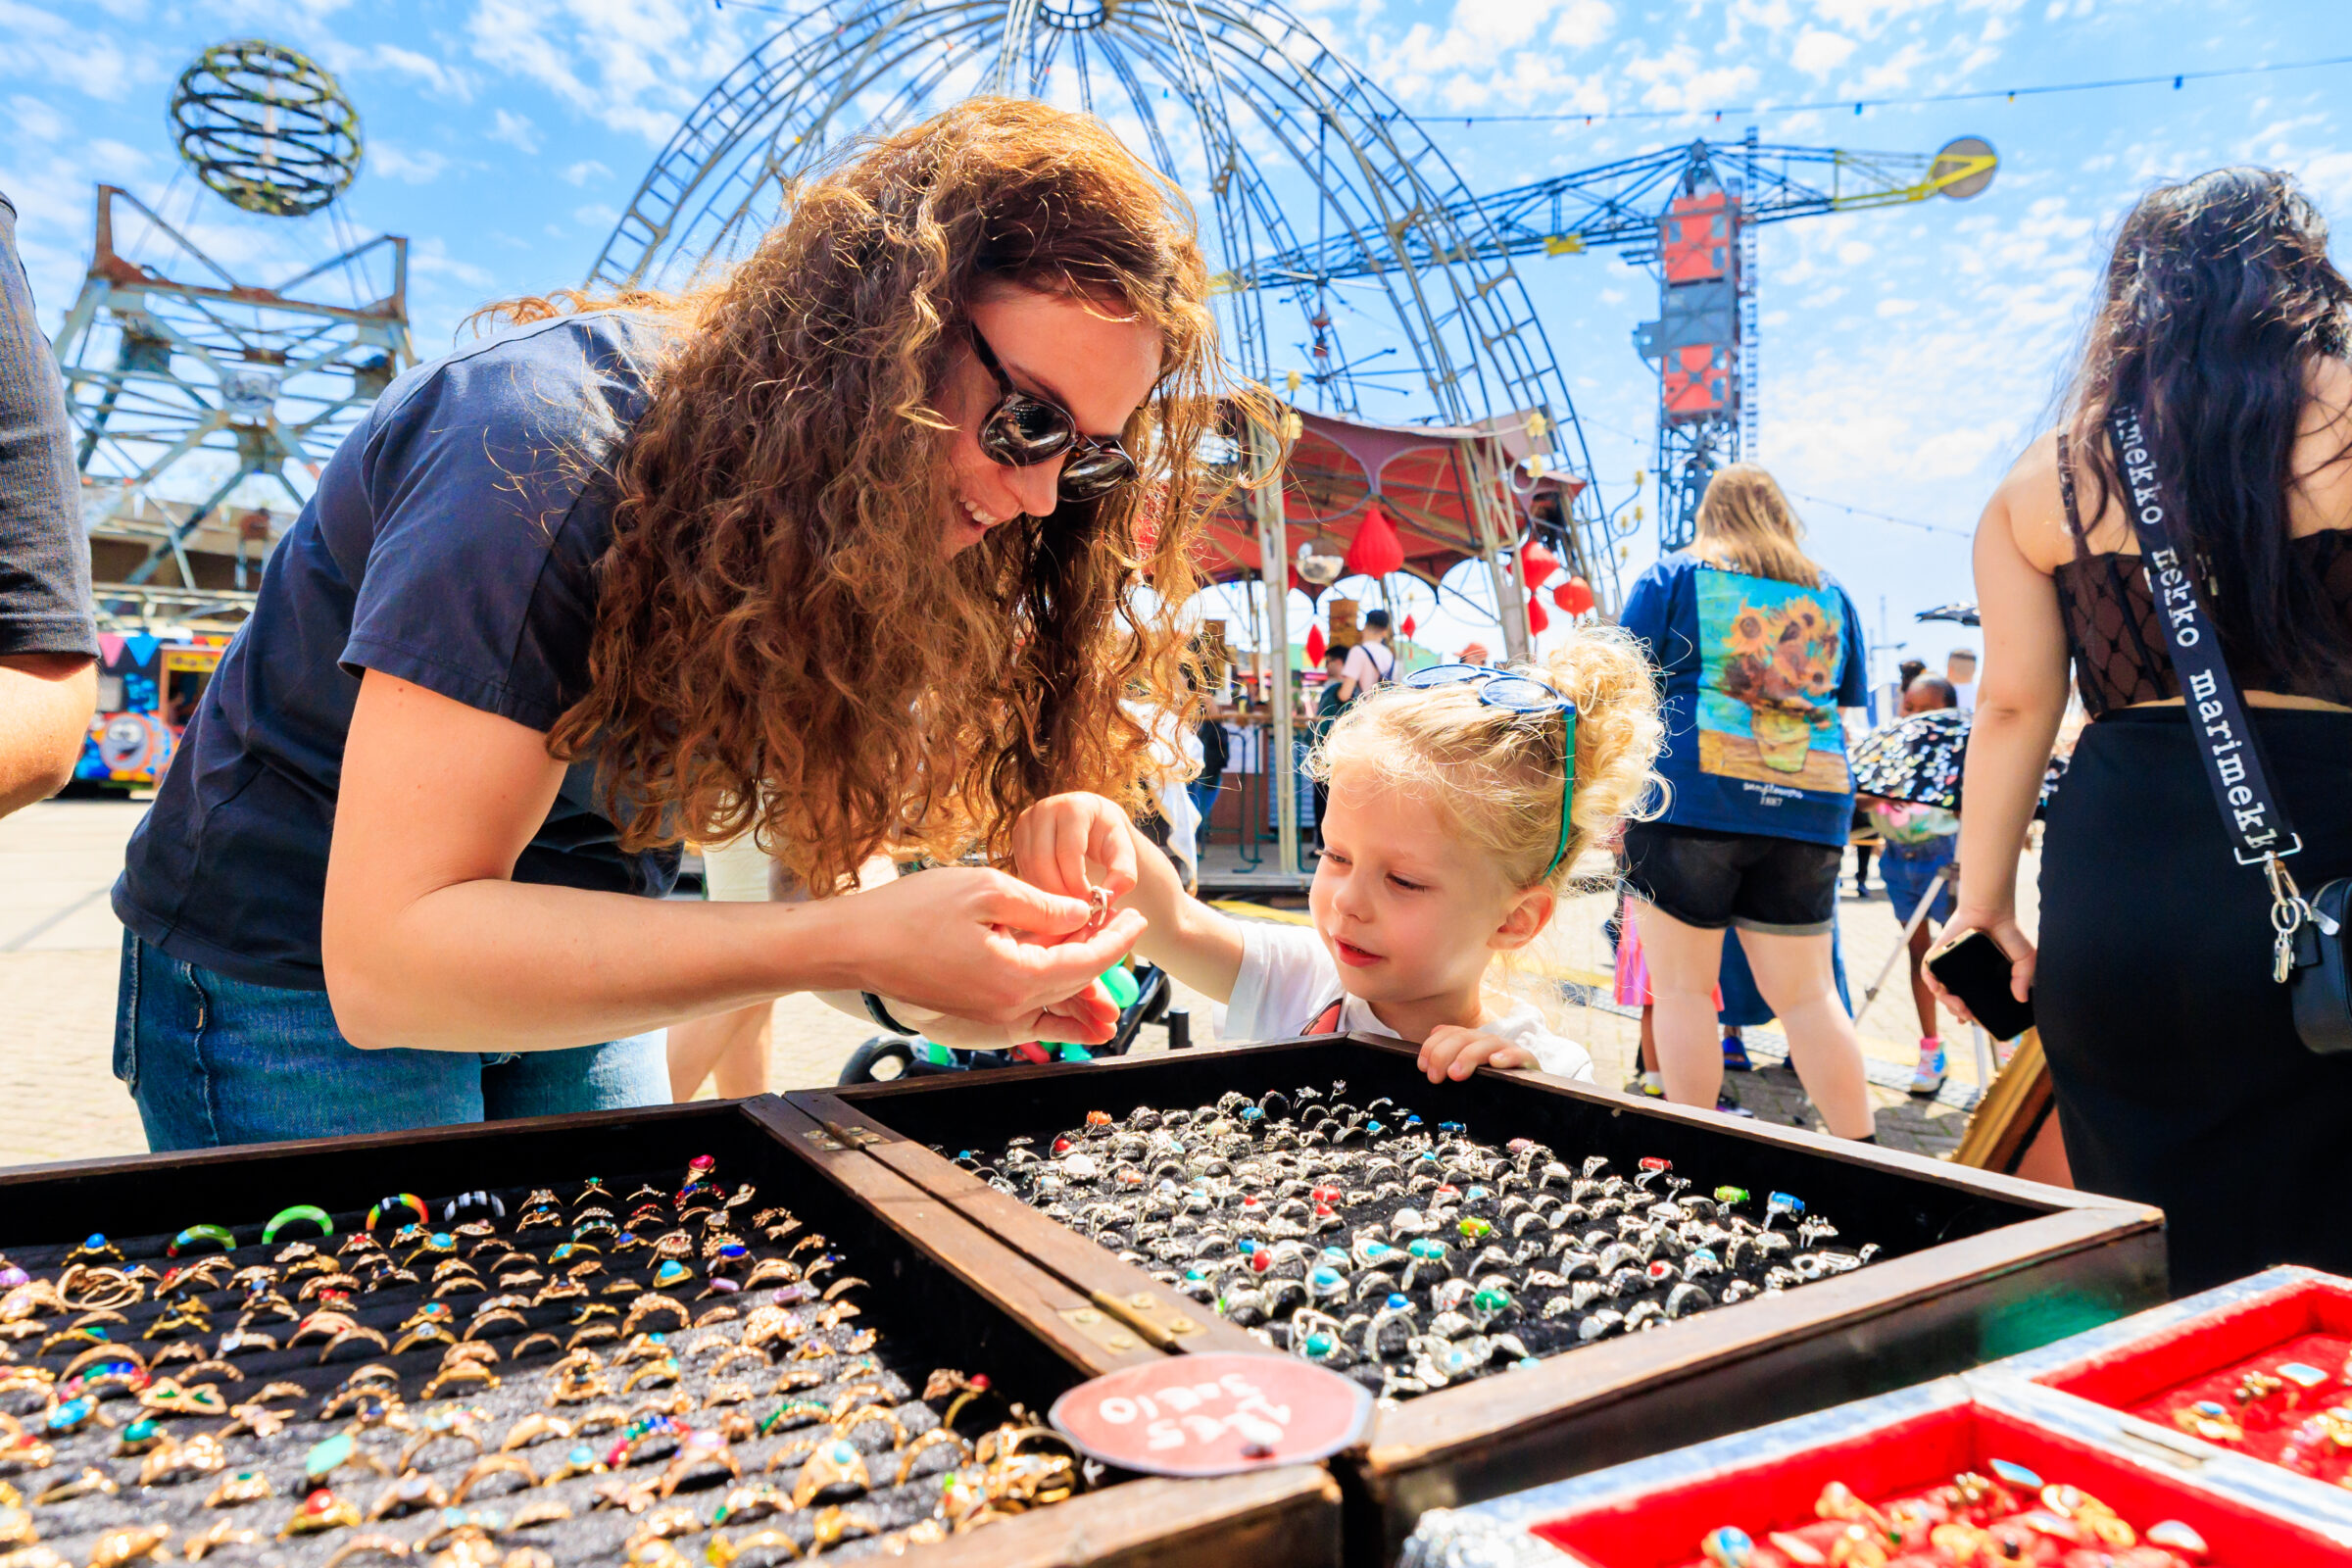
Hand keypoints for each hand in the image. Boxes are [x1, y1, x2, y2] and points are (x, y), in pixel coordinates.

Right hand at [832, 867, 1144, 1039]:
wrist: (851, 946)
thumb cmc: (909, 912)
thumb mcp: (985, 889)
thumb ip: (1042, 904)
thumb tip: (1082, 914)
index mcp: (1016, 979)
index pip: (1086, 962)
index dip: (1116, 939)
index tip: (1135, 916)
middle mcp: (1007, 1009)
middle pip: (1075, 985)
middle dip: (1105, 955)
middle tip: (1125, 925)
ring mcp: (989, 1017)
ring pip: (1054, 1003)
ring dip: (1084, 983)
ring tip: (1108, 961)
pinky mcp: (973, 1015)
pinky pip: (1028, 1015)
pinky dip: (1054, 1005)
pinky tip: (1070, 997)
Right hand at [1010, 792, 1140, 908]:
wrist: (1092, 822)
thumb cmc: (1108, 837)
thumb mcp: (1123, 851)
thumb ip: (1124, 873)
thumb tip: (1109, 896)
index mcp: (1075, 807)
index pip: (1068, 852)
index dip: (1077, 882)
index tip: (1088, 902)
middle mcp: (1045, 809)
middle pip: (1043, 860)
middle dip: (1059, 891)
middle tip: (1075, 910)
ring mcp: (1027, 821)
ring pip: (1029, 867)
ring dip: (1047, 892)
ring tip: (1066, 906)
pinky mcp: (1017, 835)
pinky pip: (1022, 868)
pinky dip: (1037, 887)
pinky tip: (1054, 896)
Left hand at [1418, 1025, 1535, 1081]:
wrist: (1528, 1099)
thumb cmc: (1490, 1091)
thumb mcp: (1464, 1078)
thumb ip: (1447, 1067)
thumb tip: (1424, 1064)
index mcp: (1471, 1042)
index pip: (1449, 1032)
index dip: (1432, 1046)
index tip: (1422, 1067)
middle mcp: (1488, 1042)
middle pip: (1464, 1037)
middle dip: (1444, 1054)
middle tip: (1435, 1077)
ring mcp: (1508, 1049)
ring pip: (1488, 1042)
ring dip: (1468, 1056)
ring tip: (1455, 1074)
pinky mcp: (1528, 1062)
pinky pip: (1519, 1054)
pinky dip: (1507, 1056)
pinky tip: (1495, 1063)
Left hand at [1925, 907, 2036, 1026]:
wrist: (1992, 910)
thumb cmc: (2009, 932)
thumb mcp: (2025, 959)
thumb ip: (2023, 978)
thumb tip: (2021, 999)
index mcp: (1981, 977)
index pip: (1973, 1002)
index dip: (1972, 1015)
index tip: (1974, 1022)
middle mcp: (1964, 973)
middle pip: (1954, 1000)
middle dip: (1959, 1013)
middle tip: (1966, 1016)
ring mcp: (1950, 964)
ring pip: (1940, 990)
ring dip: (1946, 1003)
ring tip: (1959, 1006)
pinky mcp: (1938, 953)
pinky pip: (1928, 971)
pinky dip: (1930, 982)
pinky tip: (1938, 989)